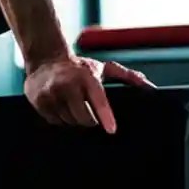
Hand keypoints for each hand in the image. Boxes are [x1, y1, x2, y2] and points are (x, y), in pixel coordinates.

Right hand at [24, 55, 155, 133]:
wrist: (46, 58)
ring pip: (69, 122)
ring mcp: (51, 92)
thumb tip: (149, 87)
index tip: (112, 130)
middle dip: (90, 121)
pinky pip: (55, 122)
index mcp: (87, 76)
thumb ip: (127, 77)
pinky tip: (62, 106)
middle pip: (84, 118)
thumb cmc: (79, 67)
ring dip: (75, 120)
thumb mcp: (104, 68)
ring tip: (74, 105)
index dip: (105, 116)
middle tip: (90, 113)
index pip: (98, 100)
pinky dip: (61, 119)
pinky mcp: (39, 101)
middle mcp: (68, 83)